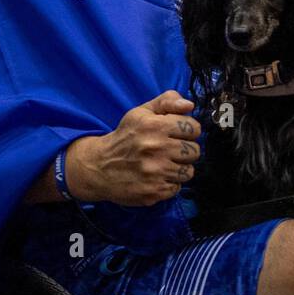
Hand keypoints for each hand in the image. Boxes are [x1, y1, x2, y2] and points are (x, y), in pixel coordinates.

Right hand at [69, 90, 201, 205]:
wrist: (98, 167)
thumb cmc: (124, 137)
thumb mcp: (141, 112)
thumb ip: (167, 102)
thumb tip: (190, 105)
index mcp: (155, 126)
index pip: (194, 128)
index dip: (188, 131)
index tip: (178, 134)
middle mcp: (156, 149)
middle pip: (195, 151)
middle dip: (185, 150)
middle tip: (170, 151)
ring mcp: (155, 172)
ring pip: (189, 171)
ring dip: (179, 168)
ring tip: (164, 164)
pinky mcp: (153, 191)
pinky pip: (177, 187)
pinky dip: (169, 183)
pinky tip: (156, 177)